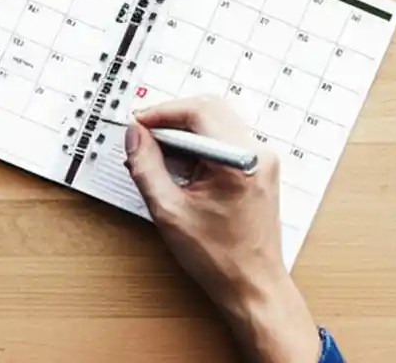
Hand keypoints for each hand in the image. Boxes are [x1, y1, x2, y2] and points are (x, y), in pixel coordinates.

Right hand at [125, 97, 320, 362]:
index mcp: (239, 160)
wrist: (253, 286)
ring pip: (216, 123)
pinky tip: (180, 169)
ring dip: (184, 134)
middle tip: (144, 137)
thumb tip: (134, 135)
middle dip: (171, 119)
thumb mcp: (169, 211)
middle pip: (209, 110)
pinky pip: (224, 141)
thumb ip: (147, 166)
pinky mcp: (258, 168)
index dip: (160, 113)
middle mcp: (257, 153)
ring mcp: (261, 160)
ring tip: (158, 158)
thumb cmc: (219, 258)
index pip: (197, 111)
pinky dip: (198, 147)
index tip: (137, 124)